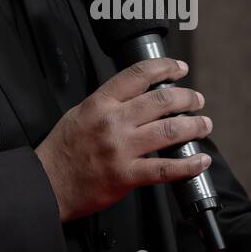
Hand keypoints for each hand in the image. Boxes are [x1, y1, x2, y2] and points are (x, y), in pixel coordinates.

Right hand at [35, 57, 212, 224]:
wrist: (46, 184)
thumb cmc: (62, 151)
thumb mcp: (79, 113)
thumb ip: (107, 103)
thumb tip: (138, 95)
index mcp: (100, 103)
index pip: (138, 75)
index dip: (165, 67)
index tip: (179, 68)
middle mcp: (112, 122)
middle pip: (161, 101)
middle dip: (187, 98)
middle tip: (197, 100)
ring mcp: (120, 149)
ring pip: (169, 131)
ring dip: (194, 126)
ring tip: (204, 125)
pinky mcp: (126, 176)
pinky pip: (165, 169)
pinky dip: (188, 164)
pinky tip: (200, 160)